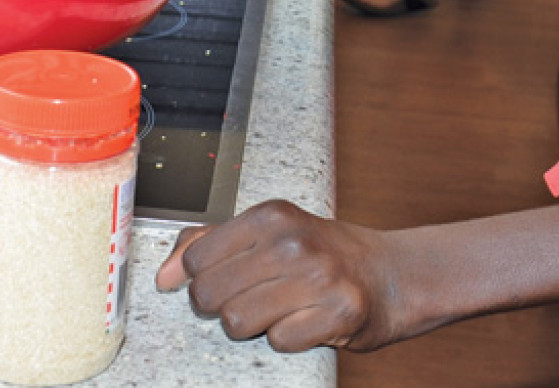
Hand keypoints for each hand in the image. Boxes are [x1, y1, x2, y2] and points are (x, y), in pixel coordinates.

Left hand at [155, 201, 415, 351]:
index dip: (204, 278)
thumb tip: (162, 276)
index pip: (196, 259)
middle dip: (225, 305)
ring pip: (237, 321)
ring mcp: (317, 277)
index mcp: (271, 216)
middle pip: (209, 295)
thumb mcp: (271, 234)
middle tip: (258, 296)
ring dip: (254, 326)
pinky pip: (279, 342)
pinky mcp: (338, 314)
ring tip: (280, 310)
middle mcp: (292, 242)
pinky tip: (308, 321)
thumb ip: (211, 245)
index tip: (228, 279)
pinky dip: (289, 339)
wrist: (395, 275)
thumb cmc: (325, 255)